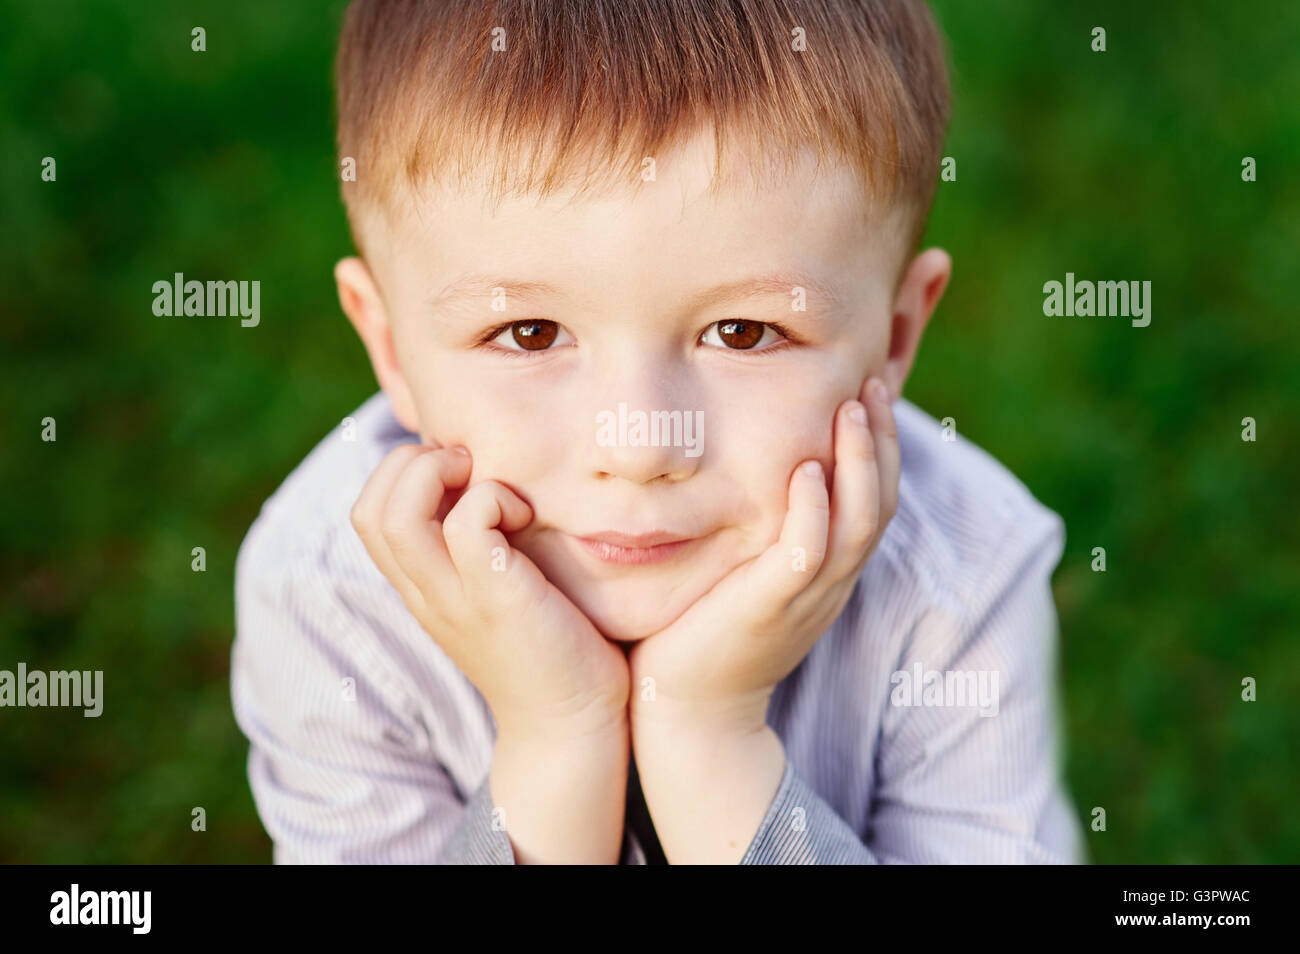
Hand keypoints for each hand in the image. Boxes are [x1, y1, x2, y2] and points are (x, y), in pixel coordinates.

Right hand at [351, 443, 629, 740]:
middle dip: (411, 463)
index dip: (401, 472)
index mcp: (421, 588)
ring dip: (441, 475)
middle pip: (368, 510)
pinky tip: (526, 516)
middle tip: (471, 467)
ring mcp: (455, 599)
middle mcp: (426, 594)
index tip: (459, 471)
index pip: (367, 514)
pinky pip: (465, 526)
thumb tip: (489, 486)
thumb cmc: (550, 646)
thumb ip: (478, 551)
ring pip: (398, 516)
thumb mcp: (495, 592)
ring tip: (491, 486)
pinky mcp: (496, 600)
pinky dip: (492, 499)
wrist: (571, 725)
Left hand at [627, 376, 899, 735]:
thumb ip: (763, 527)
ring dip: (859, 463)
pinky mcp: (771, 609)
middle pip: (880, 501)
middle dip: (880, 439)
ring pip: (857, 522)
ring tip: (851, 408)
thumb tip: (757, 471)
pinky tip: (806, 469)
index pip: (874, 497)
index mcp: (828, 568)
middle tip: (869, 383)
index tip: (866, 391)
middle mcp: (830, 580)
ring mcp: (806, 596)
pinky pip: (806, 555)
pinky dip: (812, 511)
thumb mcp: (748, 570)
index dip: (879, 444)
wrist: (687, 709)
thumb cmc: (706, 630)